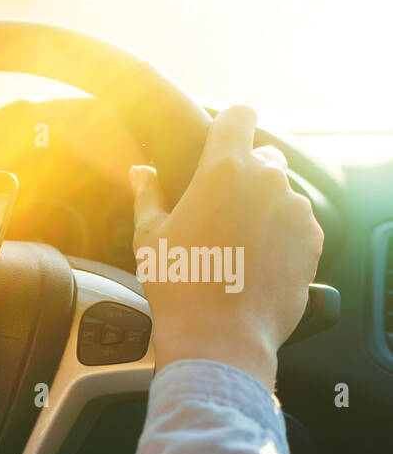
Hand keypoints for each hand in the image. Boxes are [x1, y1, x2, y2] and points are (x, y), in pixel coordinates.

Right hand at [130, 105, 323, 389]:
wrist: (220, 338)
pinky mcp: (313, 240)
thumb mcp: (150, 238)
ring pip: (281, 192)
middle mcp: (268, 181)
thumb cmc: (179, 287)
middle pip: (263, 156)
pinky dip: (280, 235)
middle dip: (243, 174)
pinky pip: (297, 224)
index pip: (239, 115)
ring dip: (262, 207)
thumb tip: (140, 173)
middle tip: (217, 211)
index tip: (219, 142)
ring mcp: (296, 210)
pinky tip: (254, 262)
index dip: (228, 125)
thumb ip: (147, 195)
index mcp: (224, 170)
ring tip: (236, 245)